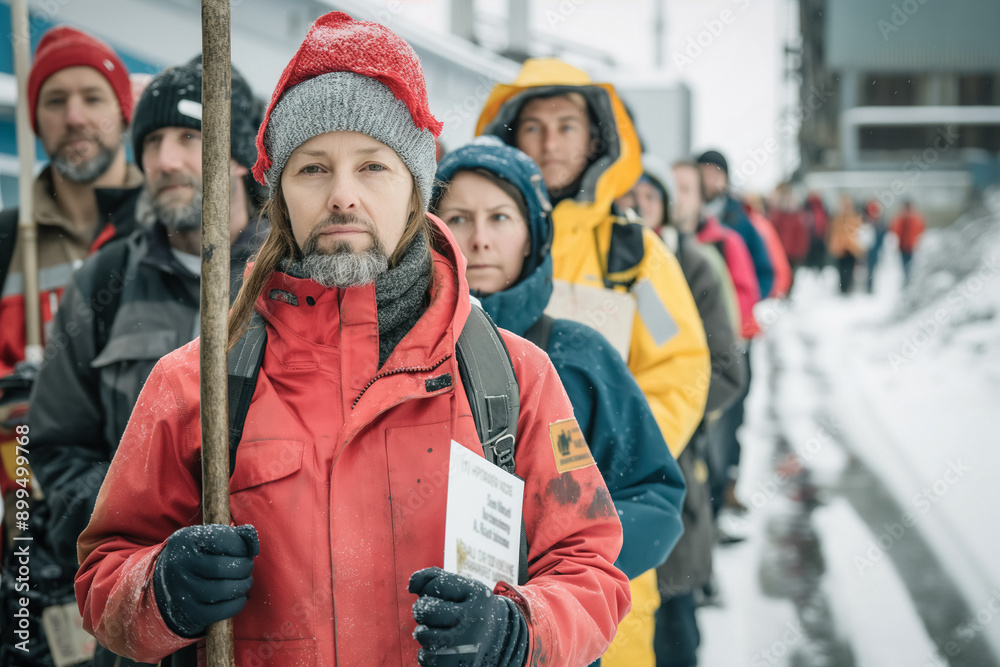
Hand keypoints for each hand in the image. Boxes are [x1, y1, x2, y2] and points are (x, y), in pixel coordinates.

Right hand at [153, 524, 258, 637]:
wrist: (167, 583)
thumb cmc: (197, 555)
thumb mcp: (206, 537)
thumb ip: (232, 535)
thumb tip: (253, 539)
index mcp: (185, 541)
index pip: (220, 539)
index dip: (240, 545)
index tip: (246, 550)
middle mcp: (180, 566)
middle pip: (223, 567)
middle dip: (245, 566)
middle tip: (247, 566)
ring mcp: (183, 591)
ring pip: (224, 590)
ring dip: (243, 585)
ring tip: (245, 580)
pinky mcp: (190, 612)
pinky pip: (221, 611)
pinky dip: (237, 603)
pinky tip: (239, 596)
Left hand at [409, 567, 527, 666]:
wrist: (498, 640)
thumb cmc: (471, 609)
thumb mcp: (463, 588)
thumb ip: (435, 578)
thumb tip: (411, 584)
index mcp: (478, 595)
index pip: (435, 584)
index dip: (430, 589)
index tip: (443, 596)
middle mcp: (474, 619)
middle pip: (426, 609)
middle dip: (423, 610)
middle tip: (436, 614)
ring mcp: (466, 644)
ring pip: (423, 634)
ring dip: (424, 632)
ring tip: (439, 630)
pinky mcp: (456, 664)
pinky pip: (425, 656)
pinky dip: (427, 652)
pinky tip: (442, 647)